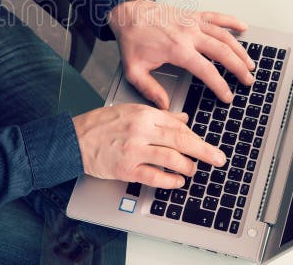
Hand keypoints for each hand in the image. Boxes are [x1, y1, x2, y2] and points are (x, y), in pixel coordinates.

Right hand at [72, 104, 226, 187]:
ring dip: (187, 166)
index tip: (204, 143)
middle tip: (219, 158)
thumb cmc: (100, 124)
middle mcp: (140, 130)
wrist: (74, 139)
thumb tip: (183, 119)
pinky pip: (155, 176)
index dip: (194, 136)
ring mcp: (134, 150)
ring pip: (171, 159)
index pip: (177, 124)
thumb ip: (157, 116)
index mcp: (143, 113)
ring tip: (193, 170)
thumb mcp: (129, 111)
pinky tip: (177, 181)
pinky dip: (170, 180)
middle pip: (181, 140)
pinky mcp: (126, 169)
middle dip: (204, 151)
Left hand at [108, 0, 254, 108]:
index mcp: (177, 50)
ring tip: (250, 63)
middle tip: (248, 81)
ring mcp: (193, 23)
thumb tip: (164, 105)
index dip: (220, 86)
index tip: (228, 96)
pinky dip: (231, 21)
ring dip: (240, 50)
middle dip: (239, 69)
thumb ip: (149, 89)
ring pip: (224, 36)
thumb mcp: (134, 70)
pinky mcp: (192, 15)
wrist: (128, 13)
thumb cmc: (132, 39)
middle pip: (223, 53)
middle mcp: (189, 35)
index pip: (207, 71)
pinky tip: (243, 28)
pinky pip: (216, 16)